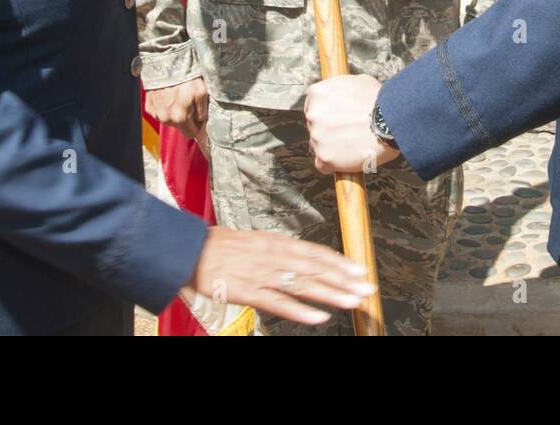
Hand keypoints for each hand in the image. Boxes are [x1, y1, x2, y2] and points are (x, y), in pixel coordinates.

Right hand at [145, 77, 208, 140]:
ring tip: (178, 96)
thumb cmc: (184, 76)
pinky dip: (165, 107)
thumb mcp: (202, 92)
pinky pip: (160, 112)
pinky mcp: (149, 107)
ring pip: (170, 120)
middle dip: (187, 118)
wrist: (164, 63)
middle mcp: (166, 119)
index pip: (192, 134)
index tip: (199, 116)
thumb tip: (202, 121)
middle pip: (180, 127)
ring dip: (175, 112)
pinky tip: (169, 95)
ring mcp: (156, 113)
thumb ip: (203, 111)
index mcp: (180, 117)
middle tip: (190, 102)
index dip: (198, 126)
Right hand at [186, 226, 376, 324]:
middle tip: (368, 287)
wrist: (191, 251)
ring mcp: (264, 275)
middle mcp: (275, 256)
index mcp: (277, 242)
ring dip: (331, 294)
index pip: (316, 252)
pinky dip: (300, 311)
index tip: (360, 269)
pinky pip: (279, 303)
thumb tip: (301, 258)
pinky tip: (319, 317)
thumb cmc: (221, 246)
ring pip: (304, 285)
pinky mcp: (250, 292)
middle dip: (344, 279)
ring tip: (353, 301)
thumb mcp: (256, 241)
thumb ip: (279, 250)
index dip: (340, 261)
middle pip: (316, 269)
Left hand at [304, 74, 398, 173]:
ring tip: (352, 145)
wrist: (391, 121)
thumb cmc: (379, 101)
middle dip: (328, 130)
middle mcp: (313, 114)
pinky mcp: (324, 156)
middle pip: (314, 126)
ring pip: (318, 145)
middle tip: (347, 132)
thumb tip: (343, 94)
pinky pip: (322, 164)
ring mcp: (317, 136)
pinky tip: (346, 159)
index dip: (326, 114)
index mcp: (318, 94)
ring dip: (332, 147)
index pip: (312, 106)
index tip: (335, 120)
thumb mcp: (358, 81)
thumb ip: (341, 89)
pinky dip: (333, 164)